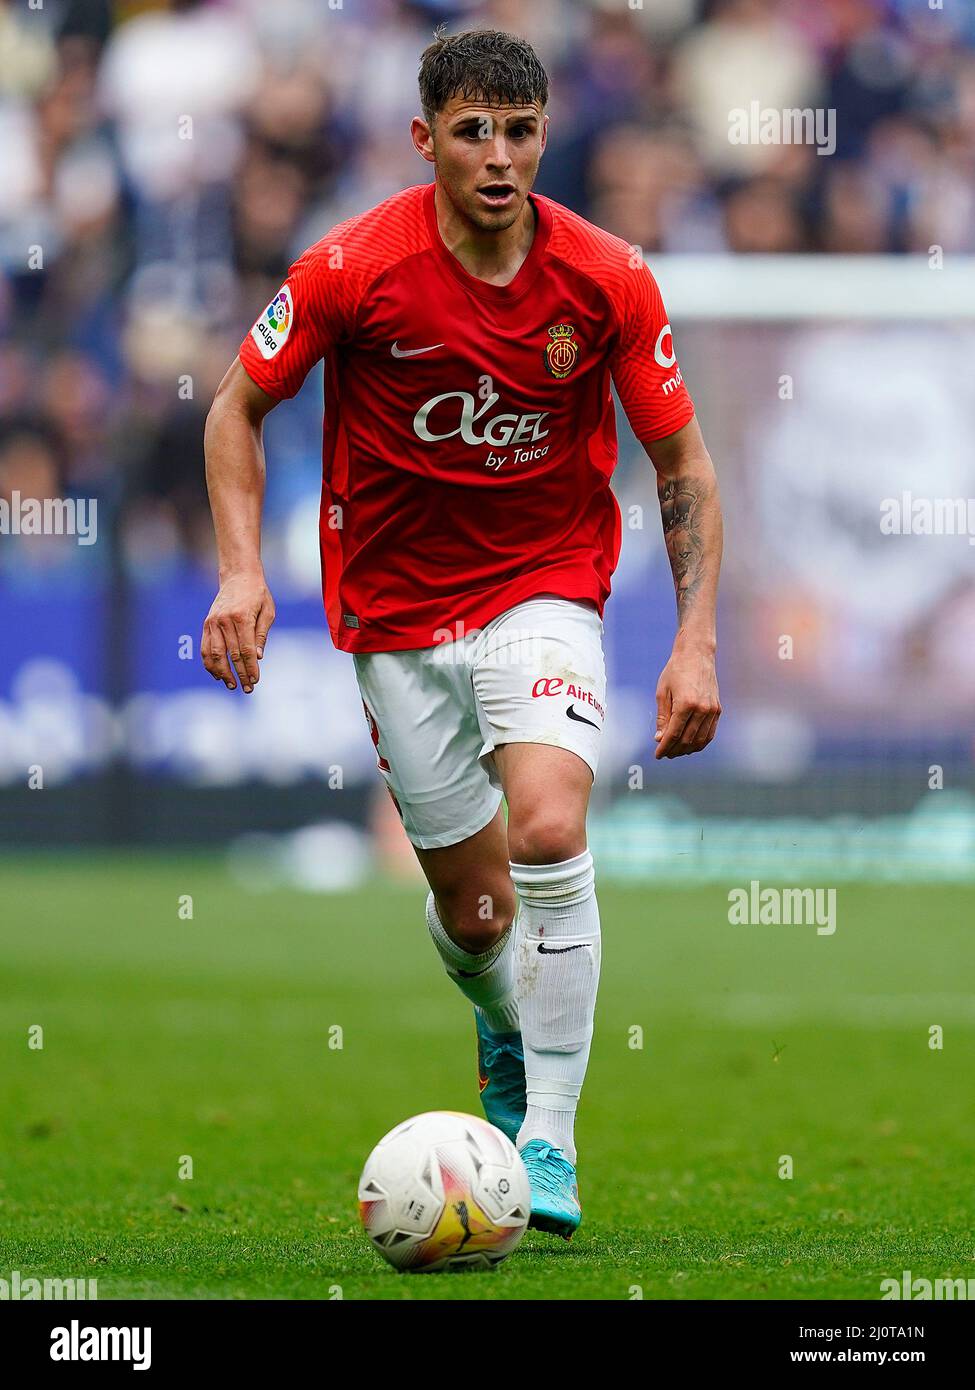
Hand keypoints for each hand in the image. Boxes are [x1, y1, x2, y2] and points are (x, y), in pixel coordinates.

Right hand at [201, 572, 274, 692]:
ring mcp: (213, 622)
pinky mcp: (207, 624)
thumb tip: (257, 657)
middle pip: (231, 655)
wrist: (238, 576)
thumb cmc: (258, 594)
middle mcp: (224, 621)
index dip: (250, 667)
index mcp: (242, 617)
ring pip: (214, 654)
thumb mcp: (267, 612)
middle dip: (239, 674)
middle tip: (246, 688)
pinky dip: (209, 662)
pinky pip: (205, 647)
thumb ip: (261, 635)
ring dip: (222, 672)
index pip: (246, 650)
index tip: (255, 680)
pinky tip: (217, 674)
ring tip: (230, 684)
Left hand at [654, 637, 720, 758]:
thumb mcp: (663, 692)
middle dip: (675, 750)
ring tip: (676, 751)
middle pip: (687, 740)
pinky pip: (710, 733)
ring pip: (700, 740)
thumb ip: (662, 717)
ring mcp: (712, 710)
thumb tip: (660, 738)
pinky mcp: (718, 709)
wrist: (697, 654)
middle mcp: (702, 709)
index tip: (658, 754)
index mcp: (685, 704)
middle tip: (666, 753)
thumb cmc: (676, 670)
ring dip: (687, 749)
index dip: (664, 747)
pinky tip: (691, 744)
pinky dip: (700, 742)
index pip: (673, 734)